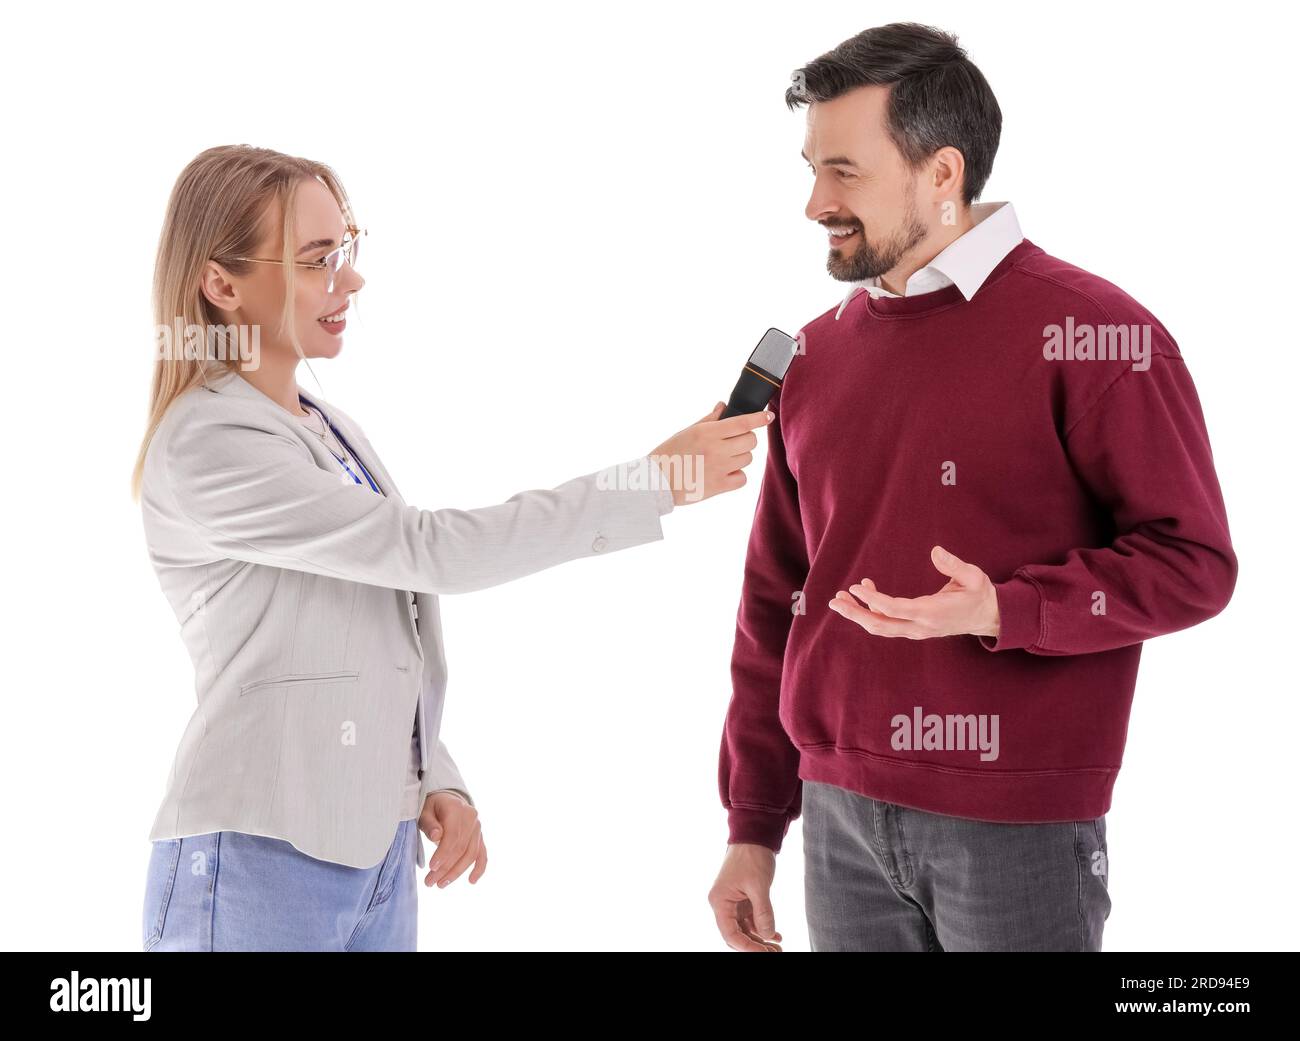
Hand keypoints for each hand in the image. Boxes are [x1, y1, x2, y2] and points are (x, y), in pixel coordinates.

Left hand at [418, 790, 486, 888]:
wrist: (446, 800)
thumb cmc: (432, 807)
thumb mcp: (425, 811)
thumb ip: (430, 823)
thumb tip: (436, 836)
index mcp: (457, 809)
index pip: (452, 835)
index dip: (443, 853)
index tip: (431, 868)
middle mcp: (471, 818)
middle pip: (461, 848)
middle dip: (446, 868)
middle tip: (430, 882)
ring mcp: (478, 828)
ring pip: (471, 854)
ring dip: (456, 872)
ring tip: (441, 884)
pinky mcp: (480, 837)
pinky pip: (482, 854)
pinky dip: (479, 868)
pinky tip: (471, 881)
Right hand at [648, 402, 772, 505]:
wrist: (656, 482)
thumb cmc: (669, 454)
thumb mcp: (687, 431)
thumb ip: (709, 419)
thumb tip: (723, 406)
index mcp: (707, 432)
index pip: (742, 422)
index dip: (759, 418)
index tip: (768, 416)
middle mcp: (716, 449)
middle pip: (750, 441)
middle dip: (746, 439)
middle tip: (734, 442)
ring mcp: (719, 468)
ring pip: (747, 458)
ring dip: (740, 457)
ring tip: (723, 459)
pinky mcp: (719, 486)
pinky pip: (742, 478)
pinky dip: (737, 475)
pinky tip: (724, 473)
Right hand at [708, 843, 782, 951]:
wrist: (754, 835)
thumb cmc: (751, 856)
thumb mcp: (759, 886)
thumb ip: (763, 913)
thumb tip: (767, 936)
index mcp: (720, 901)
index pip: (730, 934)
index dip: (746, 947)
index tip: (763, 953)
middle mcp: (724, 904)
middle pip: (736, 934)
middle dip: (754, 945)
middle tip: (773, 953)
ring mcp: (734, 902)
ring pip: (745, 929)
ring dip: (760, 939)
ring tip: (778, 948)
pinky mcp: (744, 899)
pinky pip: (751, 920)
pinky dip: (763, 928)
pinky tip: (776, 935)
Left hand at [827, 545, 999, 638]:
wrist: (986, 617)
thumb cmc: (979, 594)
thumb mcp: (974, 577)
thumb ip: (954, 566)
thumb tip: (935, 550)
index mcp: (933, 614)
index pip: (896, 610)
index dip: (874, 601)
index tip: (857, 588)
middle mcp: (921, 627)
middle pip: (881, 625)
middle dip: (855, 614)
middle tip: (834, 600)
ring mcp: (916, 631)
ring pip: (881, 627)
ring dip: (858, 614)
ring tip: (840, 598)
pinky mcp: (913, 629)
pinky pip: (888, 623)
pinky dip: (872, 610)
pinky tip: (865, 591)